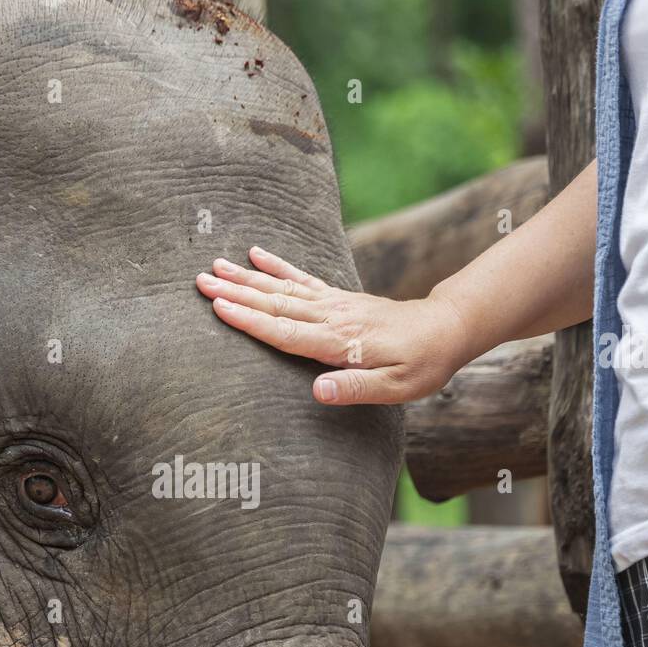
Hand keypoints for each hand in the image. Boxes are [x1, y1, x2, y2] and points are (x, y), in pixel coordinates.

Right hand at [195, 246, 473, 404]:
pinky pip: (302, 279)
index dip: (251, 321)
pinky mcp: (339, 298)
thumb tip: (318, 391)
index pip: (287, 332)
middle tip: (201, 280)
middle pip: (276, 305)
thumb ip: (356, 389)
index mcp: (340, 342)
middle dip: (237, 292)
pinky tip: (256, 254)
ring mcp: (334, 304)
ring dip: (247, 278)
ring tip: (214, 267)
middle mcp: (332, 317)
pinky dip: (278, 266)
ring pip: (283, 289)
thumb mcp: (397, 387)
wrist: (447, 329)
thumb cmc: (422, 364)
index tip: (220, 307)